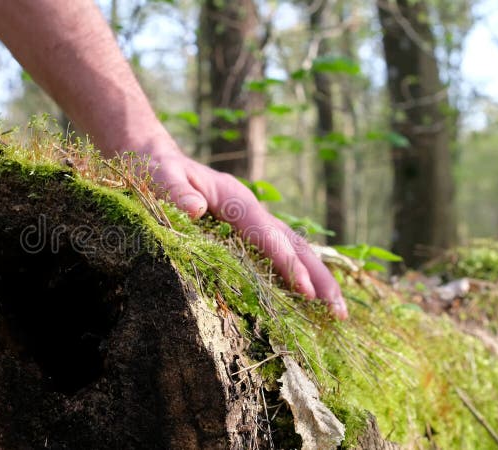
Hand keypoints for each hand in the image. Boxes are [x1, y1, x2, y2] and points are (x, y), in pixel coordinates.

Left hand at [141, 144, 348, 319]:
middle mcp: (252, 211)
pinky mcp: (249, 236)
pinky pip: (281, 256)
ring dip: (318, 280)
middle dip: (318, 277)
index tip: (303, 289)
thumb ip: (175, 190)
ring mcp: (254, 224)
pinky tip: (312, 305)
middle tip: (337, 311)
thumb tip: (194, 209)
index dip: (284, 261)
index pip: (265, 232)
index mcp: (235, 199)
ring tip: (338, 314)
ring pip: (295, 251)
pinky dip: (300, 278)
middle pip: (294, 244)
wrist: (160, 161)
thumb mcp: (160, 175)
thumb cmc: (159, 171)